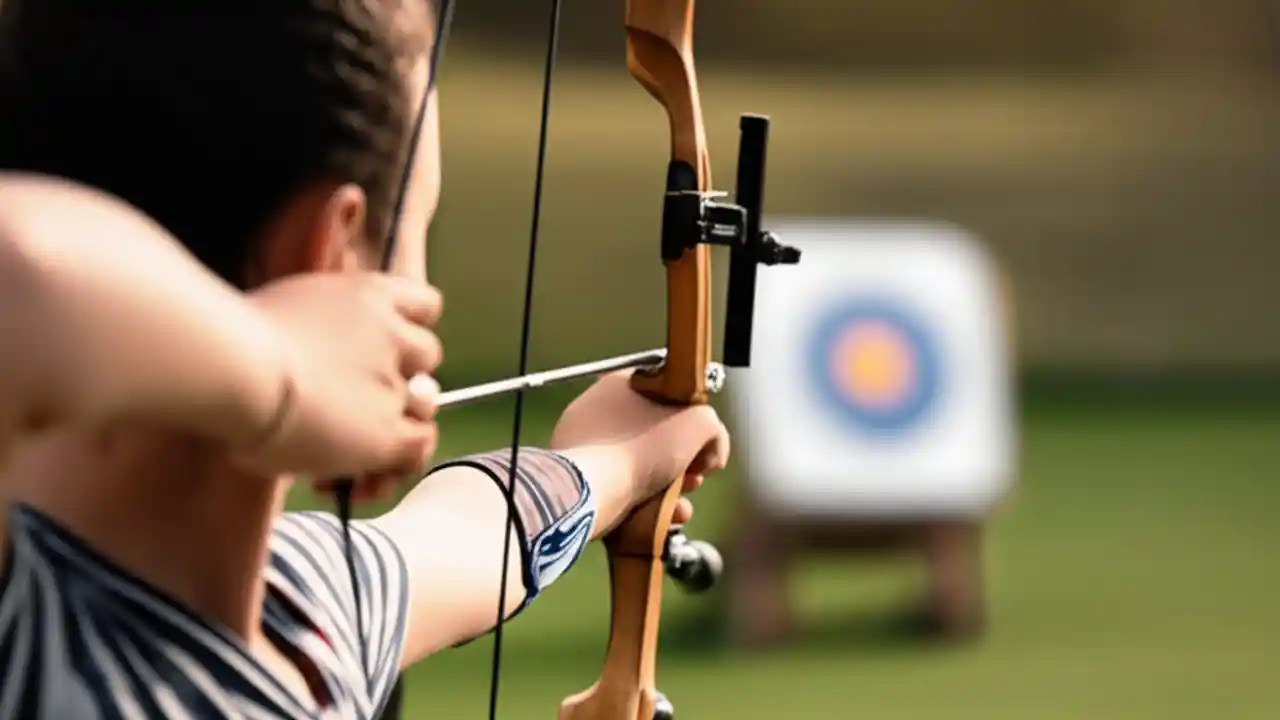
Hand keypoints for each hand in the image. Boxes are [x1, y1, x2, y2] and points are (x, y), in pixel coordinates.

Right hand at [235, 272, 441, 484]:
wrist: (232, 367)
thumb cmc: (231, 335)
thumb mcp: (283, 309)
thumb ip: (317, 326)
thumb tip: (315, 355)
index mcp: (369, 293)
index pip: (425, 304)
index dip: (410, 328)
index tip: (386, 347)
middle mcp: (392, 334)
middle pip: (427, 355)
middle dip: (403, 377)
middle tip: (359, 401)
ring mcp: (394, 384)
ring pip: (425, 405)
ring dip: (398, 424)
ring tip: (352, 451)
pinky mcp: (388, 432)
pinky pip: (417, 448)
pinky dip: (397, 465)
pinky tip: (360, 478)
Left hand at [550, 371, 729, 527]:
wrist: (590, 493)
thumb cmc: (641, 448)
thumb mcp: (698, 424)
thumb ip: (713, 429)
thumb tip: (711, 451)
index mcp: (620, 385)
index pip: (667, 396)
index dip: (692, 421)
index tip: (702, 445)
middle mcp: (596, 411)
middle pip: (656, 436)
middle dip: (684, 463)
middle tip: (693, 478)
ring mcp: (583, 447)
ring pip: (641, 467)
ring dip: (670, 490)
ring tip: (680, 506)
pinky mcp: (579, 481)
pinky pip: (621, 489)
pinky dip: (646, 505)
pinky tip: (663, 519)